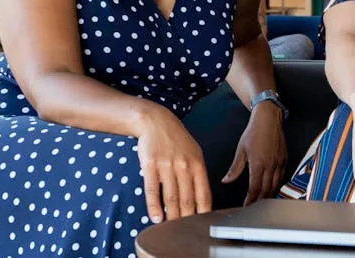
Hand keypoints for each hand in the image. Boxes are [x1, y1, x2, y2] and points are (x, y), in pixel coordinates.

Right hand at [136, 107, 211, 222]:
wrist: (156, 122)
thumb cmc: (177, 140)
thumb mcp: (194, 152)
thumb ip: (198, 174)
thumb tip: (201, 199)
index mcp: (197, 163)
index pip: (203, 193)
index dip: (204, 211)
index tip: (204, 223)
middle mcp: (184, 166)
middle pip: (187, 199)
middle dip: (187, 218)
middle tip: (186, 231)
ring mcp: (167, 166)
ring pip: (171, 198)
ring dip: (171, 216)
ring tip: (171, 228)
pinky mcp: (150, 166)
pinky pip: (153, 191)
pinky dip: (154, 207)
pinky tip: (156, 217)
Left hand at [222, 103, 286, 203]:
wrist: (268, 118)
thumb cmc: (253, 132)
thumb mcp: (241, 150)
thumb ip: (234, 168)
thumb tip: (226, 181)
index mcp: (258, 164)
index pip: (255, 188)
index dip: (251, 200)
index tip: (246, 206)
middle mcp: (271, 165)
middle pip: (266, 190)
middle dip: (260, 201)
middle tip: (254, 208)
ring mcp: (279, 162)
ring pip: (276, 185)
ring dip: (269, 194)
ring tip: (262, 201)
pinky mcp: (284, 159)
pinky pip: (282, 177)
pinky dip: (277, 185)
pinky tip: (272, 187)